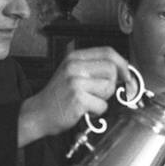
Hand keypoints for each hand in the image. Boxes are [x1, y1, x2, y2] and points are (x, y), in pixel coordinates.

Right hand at [17, 46, 133, 145]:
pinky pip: (102, 106)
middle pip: (111, 70)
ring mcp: (75, 82)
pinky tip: (84, 110)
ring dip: (103, 99)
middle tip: (98, 93)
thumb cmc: (57, 96)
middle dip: (111, 84)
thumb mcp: (71, 73)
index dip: (122, 64)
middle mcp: (74, 67)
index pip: (108, 52)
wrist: (38, 113)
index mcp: (74, 58)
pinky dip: (97, 112)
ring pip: (109, 88)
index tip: (127, 75)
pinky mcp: (78, 99)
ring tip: (88, 101)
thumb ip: (93, 68)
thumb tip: (123, 72)